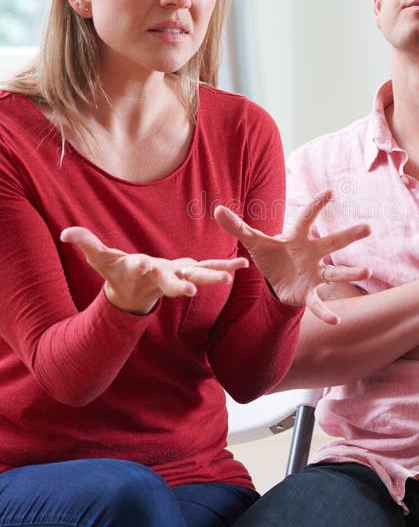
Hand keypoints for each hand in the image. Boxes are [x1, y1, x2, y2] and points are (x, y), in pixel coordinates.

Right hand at [61, 226, 248, 314]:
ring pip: (197, 275)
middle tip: (194, 291)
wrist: (132, 292)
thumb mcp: (99, 258)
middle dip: (183, 285)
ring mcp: (177, 275)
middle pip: (174, 281)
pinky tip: (243, 264)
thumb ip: (85, 243)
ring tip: (231, 277)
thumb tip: (66, 234)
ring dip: (214, 276)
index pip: (143, 271)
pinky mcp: (188, 270)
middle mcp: (162, 275)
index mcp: (142, 271)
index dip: (147, 271)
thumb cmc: (116, 272)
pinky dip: (225, 266)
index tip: (149, 269)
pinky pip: (209, 266)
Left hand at [214, 190, 370, 323]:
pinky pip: (319, 302)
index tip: (329, 192)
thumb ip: (237, 226)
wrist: (277, 282)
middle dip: (348, 235)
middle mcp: (312, 253)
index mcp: (298, 237)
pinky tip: (335, 320)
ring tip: (367, 271)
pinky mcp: (310, 293)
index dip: (316, 205)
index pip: (306, 218)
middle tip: (368, 227)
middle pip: (331, 243)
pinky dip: (326, 312)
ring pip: (335, 272)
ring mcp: (314, 273)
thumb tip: (216, 209)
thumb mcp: (253, 242)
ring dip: (351, 272)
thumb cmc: (271, 255)